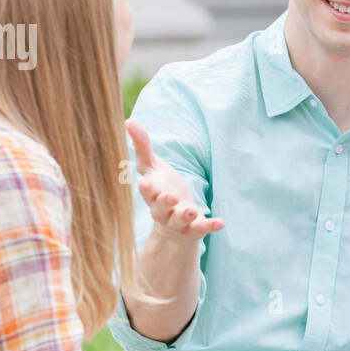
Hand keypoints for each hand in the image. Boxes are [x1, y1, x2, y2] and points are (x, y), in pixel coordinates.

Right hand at [127, 119, 223, 241]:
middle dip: (163, 202)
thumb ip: (142, 147)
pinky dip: (210, 225)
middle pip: (160, 208)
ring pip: (179, 220)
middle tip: (169, 196)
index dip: (146, 188)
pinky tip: (221, 222)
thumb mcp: (152, 168)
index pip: (147, 191)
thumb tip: (129, 120)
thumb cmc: (161, 190)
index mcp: (152, 195)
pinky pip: (202, 228)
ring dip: (185, 215)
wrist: (173, 226)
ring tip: (192, 210)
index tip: (144, 182)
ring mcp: (178, 222)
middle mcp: (162, 211)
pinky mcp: (194, 229)